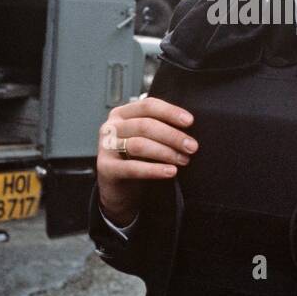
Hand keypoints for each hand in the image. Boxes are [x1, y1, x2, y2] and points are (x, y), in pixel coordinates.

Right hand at [96, 97, 196, 222]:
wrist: (119, 189)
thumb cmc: (136, 159)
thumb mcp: (147, 139)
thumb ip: (160, 128)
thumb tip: (190, 126)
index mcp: (122, 114)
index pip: (148, 106)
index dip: (170, 112)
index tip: (190, 121)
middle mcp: (112, 127)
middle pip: (145, 125)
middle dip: (172, 136)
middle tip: (191, 146)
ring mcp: (106, 147)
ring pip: (139, 145)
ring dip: (166, 152)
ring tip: (183, 160)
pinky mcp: (105, 168)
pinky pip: (132, 168)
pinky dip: (154, 170)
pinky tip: (170, 171)